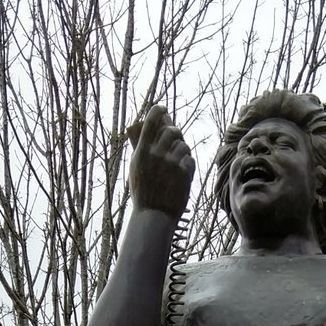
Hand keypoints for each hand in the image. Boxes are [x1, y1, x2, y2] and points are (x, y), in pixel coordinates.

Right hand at [128, 105, 193, 219]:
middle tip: (175, 137)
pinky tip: (182, 174)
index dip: (159, 111)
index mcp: (142, 151)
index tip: (163, 109)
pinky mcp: (183, 173)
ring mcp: (171, 163)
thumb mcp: (136, 168)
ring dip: (182, 151)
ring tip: (177, 161)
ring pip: (183, 145)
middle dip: (175, 132)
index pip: (151, 121)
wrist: (154, 216)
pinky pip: (190, 159)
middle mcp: (156, 154)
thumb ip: (141, 149)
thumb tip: (144, 130)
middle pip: (172, 130)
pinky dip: (187, 165)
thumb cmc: (143, 193)